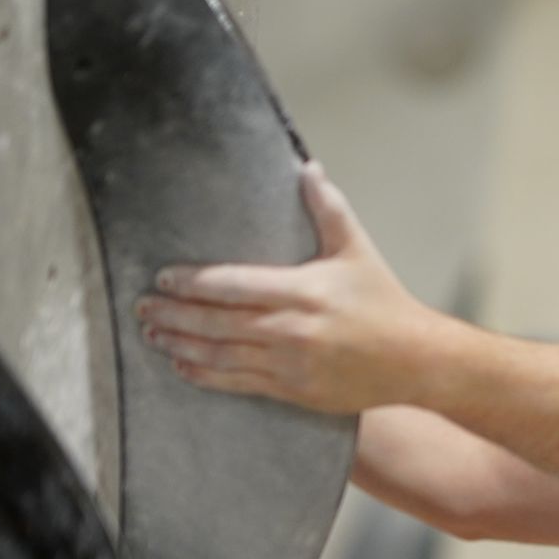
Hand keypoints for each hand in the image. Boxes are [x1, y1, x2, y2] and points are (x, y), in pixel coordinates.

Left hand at [135, 162, 435, 415]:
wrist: (416, 361)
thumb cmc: (384, 302)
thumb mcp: (357, 250)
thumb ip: (328, 209)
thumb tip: (308, 169)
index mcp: (304, 291)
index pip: (233, 285)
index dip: (194, 282)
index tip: (165, 278)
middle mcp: (293, 329)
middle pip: (218, 321)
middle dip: (175, 315)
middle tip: (143, 307)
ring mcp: (291, 364)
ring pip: (222, 355)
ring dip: (182, 345)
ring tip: (154, 335)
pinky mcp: (294, 390)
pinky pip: (240, 383)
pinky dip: (206, 375)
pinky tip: (183, 366)